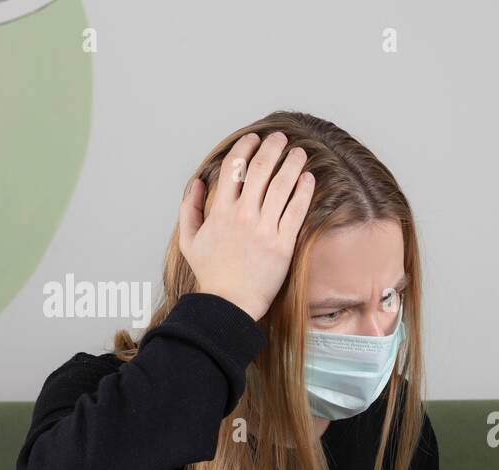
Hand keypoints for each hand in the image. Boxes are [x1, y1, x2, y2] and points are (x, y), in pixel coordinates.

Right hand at [177, 130, 313, 320]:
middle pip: (260, 170)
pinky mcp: (282, 245)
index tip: (254, 139)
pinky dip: (303, 192)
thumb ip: (190, 209)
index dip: (245, 148)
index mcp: (220, 211)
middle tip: (281, 138)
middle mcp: (242, 216)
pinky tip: (309, 179)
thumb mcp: (189, 240)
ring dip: (291, 164)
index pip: (234, 168)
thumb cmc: (211, 274)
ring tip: (299, 153)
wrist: (230, 303)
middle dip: (272, 148)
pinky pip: (296, 211)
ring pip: (281, 187)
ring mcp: (263, 230)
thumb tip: (197, 183)